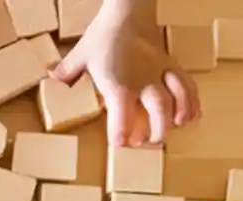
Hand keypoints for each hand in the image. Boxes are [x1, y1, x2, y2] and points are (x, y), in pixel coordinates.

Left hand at [52, 1, 199, 145]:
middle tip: (147, 143)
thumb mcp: (80, 55)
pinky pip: (187, 84)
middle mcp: (143, 81)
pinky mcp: (172, 65)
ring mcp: (161, 73)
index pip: (122, 115)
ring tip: (175, 129)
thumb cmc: (104, 35)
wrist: (128, 10)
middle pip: (158, 110)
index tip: (120, 144)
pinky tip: (192, 115)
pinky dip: (192, 101)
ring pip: (177, 97)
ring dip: (178, 117)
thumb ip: (66, 73)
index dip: (121, 133)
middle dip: (156, 131)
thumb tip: (50, 81)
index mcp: (119, 84)